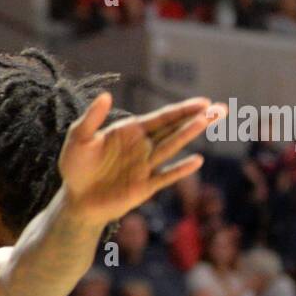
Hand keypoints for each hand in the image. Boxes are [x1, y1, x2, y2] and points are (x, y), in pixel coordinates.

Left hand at [60, 93, 225, 225]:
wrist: (76, 200)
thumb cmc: (75, 167)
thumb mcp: (79, 139)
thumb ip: (91, 119)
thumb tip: (106, 95)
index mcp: (131, 132)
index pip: (161, 118)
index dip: (182, 110)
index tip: (202, 102)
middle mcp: (143, 147)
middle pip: (174, 129)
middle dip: (196, 118)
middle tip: (220, 108)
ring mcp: (146, 167)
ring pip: (172, 148)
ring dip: (189, 135)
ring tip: (208, 121)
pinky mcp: (145, 187)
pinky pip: (165, 176)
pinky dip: (179, 170)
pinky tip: (196, 161)